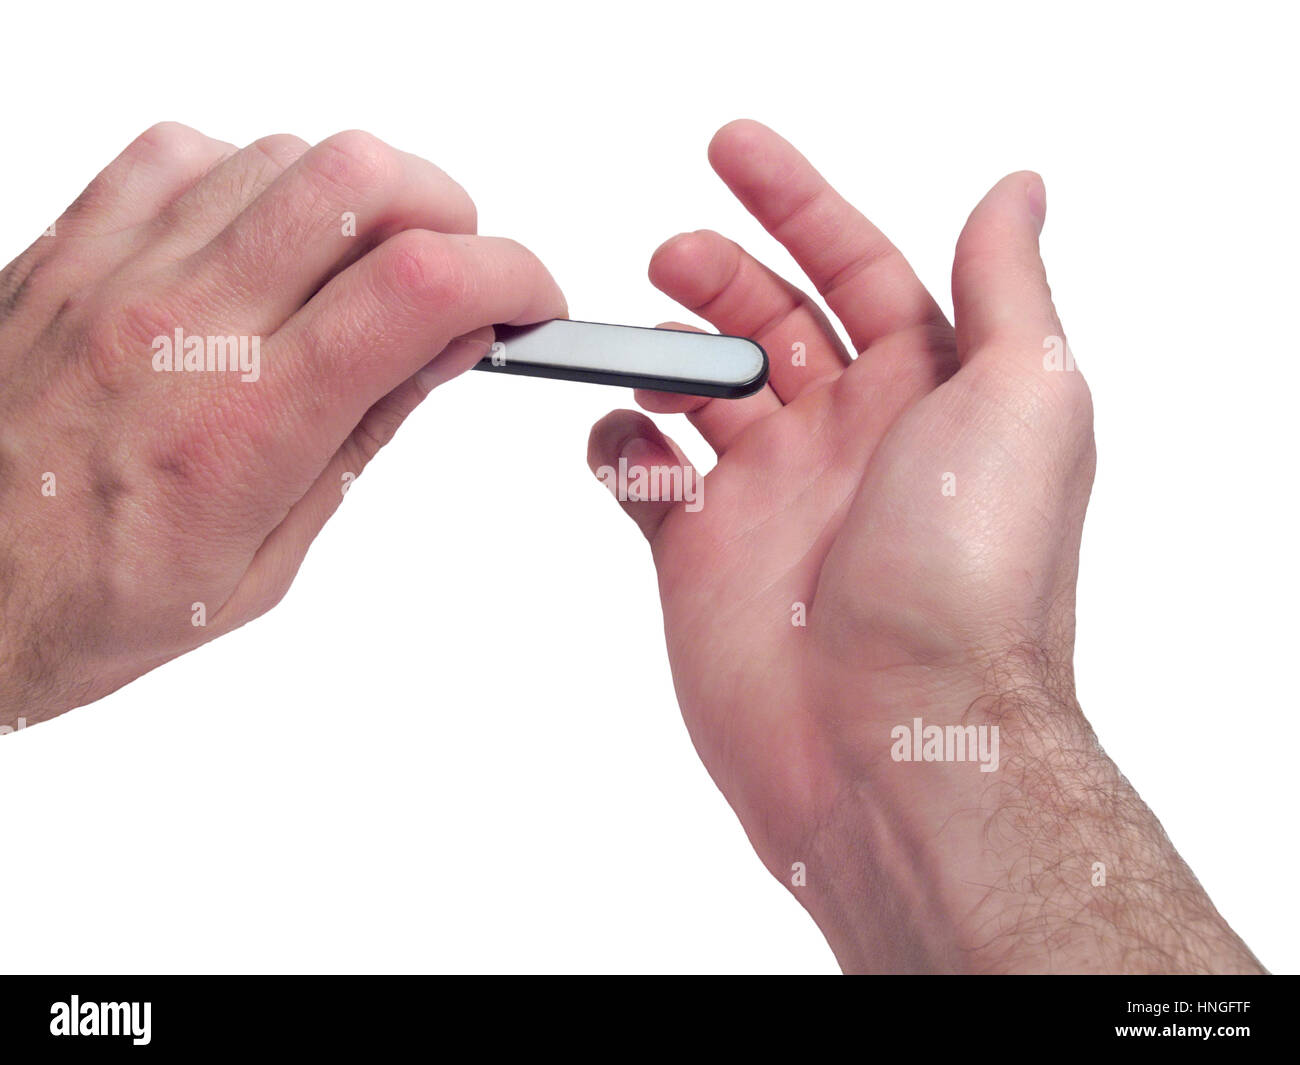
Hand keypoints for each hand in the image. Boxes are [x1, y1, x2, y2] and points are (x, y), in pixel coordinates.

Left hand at [0, 124, 564, 724]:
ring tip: (358, 269)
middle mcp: (181, 328)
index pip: (417, 290)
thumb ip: (359, 440)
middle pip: (360, 182)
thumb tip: (442, 349)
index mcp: (243, 430)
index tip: (531, 301)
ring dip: (359, 201)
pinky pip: (184, 151)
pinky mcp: (66, 246)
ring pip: (285, 156)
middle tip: (453, 274)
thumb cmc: (89, 600)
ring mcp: (114, 273)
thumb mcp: (264, 565)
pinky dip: (255, 180)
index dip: (509, 275)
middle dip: (449, 214)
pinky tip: (260, 242)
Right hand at [588, 120, 1259, 972]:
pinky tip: (623, 439)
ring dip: (663, 348)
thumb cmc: (965, 576)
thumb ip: (1007, 286)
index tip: (729, 150)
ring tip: (640, 345)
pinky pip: (645, 477)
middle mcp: (847, 442)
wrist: (888, 744)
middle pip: (771, 324)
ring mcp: (770, 501)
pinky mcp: (702, 559)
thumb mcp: (1023, 400)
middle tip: (670, 255)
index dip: (799, 202)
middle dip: (720, 272)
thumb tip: (1015, 189)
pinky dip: (620, 443)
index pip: (858, 270)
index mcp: (924, 396)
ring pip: (700, 391)